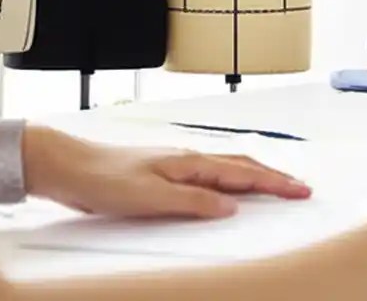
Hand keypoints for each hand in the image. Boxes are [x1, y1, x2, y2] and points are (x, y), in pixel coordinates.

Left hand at [25, 128, 311, 218]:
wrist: (67, 165)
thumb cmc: (102, 178)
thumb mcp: (150, 197)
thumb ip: (193, 201)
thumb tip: (230, 206)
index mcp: (190, 163)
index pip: (243, 174)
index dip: (274, 183)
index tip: (300, 190)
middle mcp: (187, 160)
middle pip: (242, 167)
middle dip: (273, 178)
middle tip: (298, 189)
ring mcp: (175, 165)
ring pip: (227, 169)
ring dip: (254, 177)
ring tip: (274, 186)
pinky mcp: (163, 175)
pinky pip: (209, 176)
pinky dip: (230, 180)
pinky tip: (226, 189)